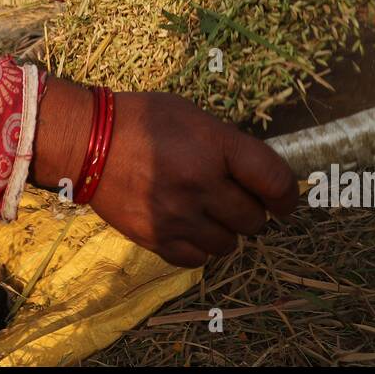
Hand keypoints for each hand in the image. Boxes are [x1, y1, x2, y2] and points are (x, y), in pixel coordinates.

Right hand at [34, 79, 297, 266]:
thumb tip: (258, 174)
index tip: (284, 201)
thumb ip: (227, 145)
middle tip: (234, 200)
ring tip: (208, 214)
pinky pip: (196, 258)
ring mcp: (178, 215)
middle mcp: (201, 185)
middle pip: (254, 219)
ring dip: (225, 231)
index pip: (274, 182)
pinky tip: (188, 228)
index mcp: (215, 147)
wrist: (87, 142)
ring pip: (228, 244)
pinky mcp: (156, 237)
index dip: (287, 196)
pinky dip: (198, 247)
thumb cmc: (142, 120)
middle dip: (251, 211)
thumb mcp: (192, 115)